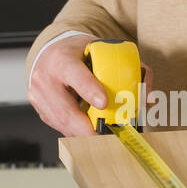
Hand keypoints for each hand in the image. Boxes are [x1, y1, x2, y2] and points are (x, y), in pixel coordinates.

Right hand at [28, 34, 153, 136]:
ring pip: (62, 123)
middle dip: (87, 127)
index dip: (89, 90)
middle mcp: (46, 77)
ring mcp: (39, 96)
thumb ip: (129, 69)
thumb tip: (148, 98)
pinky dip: (75, 132)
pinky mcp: (39, 109)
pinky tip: (88, 131)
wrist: (50, 52)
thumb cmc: (78, 53)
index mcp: (62, 59)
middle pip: (66, 110)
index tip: (103, 103)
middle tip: (108, 135)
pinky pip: (59, 126)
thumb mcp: (102, 51)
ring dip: (83, 133)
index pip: (75, 76)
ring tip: (102, 136)